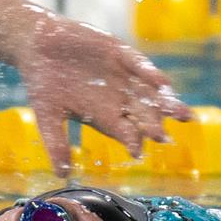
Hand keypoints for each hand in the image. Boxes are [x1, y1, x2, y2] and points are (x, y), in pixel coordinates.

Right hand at [18, 13, 190, 173]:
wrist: (37, 45)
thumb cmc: (42, 83)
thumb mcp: (47, 115)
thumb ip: (56, 143)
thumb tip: (61, 176)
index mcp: (105, 117)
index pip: (125, 133)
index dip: (132, 142)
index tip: (136, 152)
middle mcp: (119, 99)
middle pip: (145, 116)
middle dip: (154, 126)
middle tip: (163, 137)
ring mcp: (123, 76)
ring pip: (150, 92)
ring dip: (166, 103)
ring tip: (183, 114)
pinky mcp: (121, 53)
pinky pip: (139, 65)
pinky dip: (149, 73)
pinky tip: (161, 83)